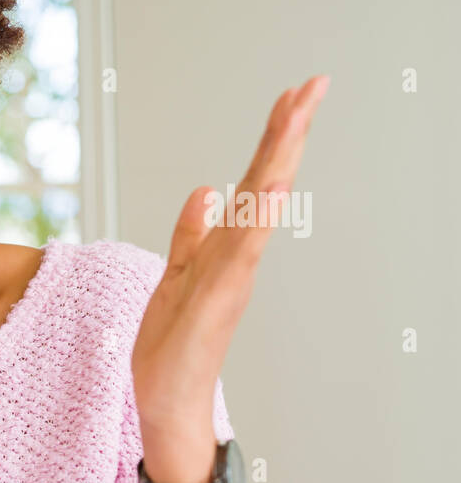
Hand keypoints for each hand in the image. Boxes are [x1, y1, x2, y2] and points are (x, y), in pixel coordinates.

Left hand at [131, 74, 328, 482]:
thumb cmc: (174, 345)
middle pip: (268, 183)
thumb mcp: (174, 275)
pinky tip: (273, 187)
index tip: (293, 95)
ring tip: (298, 115)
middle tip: (314, 83)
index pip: (254, 182)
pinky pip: (242, 251)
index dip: (273, 139)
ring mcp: (232, 276)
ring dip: (279, 160)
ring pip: (261, 208)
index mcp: (227, 248)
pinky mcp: (218, 299)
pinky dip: (258, 219)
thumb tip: (204, 190)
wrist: (168, 399)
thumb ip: (191, 235)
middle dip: (288, 133)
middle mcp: (237, 257)